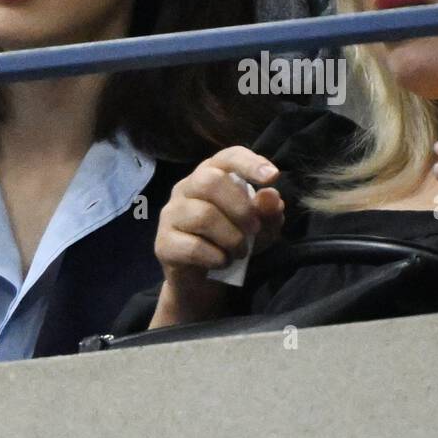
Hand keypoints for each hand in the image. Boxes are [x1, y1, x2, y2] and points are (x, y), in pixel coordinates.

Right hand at [151, 147, 284, 326]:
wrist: (204, 280)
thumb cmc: (231, 241)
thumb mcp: (260, 228)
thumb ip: (268, 212)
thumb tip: (272, 197)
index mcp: (211, 174)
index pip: (227, 157)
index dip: (250, 163)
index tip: (273, 176)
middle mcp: (187, 188)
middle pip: (209, 181)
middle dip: (240, 207)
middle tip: (254, 229)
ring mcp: (171, 214)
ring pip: (203, 215)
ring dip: (232, 238)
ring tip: (240, 252)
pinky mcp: (163, 243)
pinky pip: (193, 247)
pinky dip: (216, 257)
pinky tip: (222, 262)